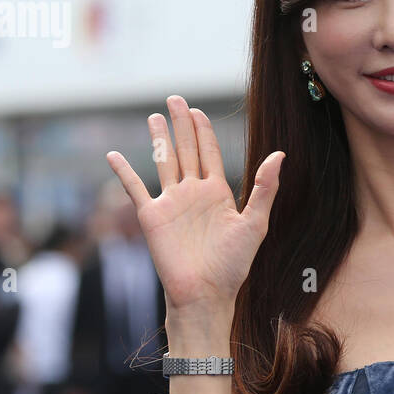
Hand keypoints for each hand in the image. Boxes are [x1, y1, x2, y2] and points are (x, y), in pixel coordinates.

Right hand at [105, 95, 283, 314]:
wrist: (206, 294)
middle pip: (186, 150)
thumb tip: (280, 154)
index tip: (198, 111)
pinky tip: (113, 156)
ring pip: (163, 162)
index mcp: (218, 193)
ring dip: (159, 140)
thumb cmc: (233, 265)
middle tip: (175, 99)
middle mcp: (193, 193)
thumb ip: (265, 188)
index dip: (203, 131)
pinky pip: (134, 189)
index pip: (209, 153)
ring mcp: (171, 203)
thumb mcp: (255, 223)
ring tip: (154, 117)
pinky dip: (123, 172)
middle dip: (181, 124)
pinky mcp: (152, 217)